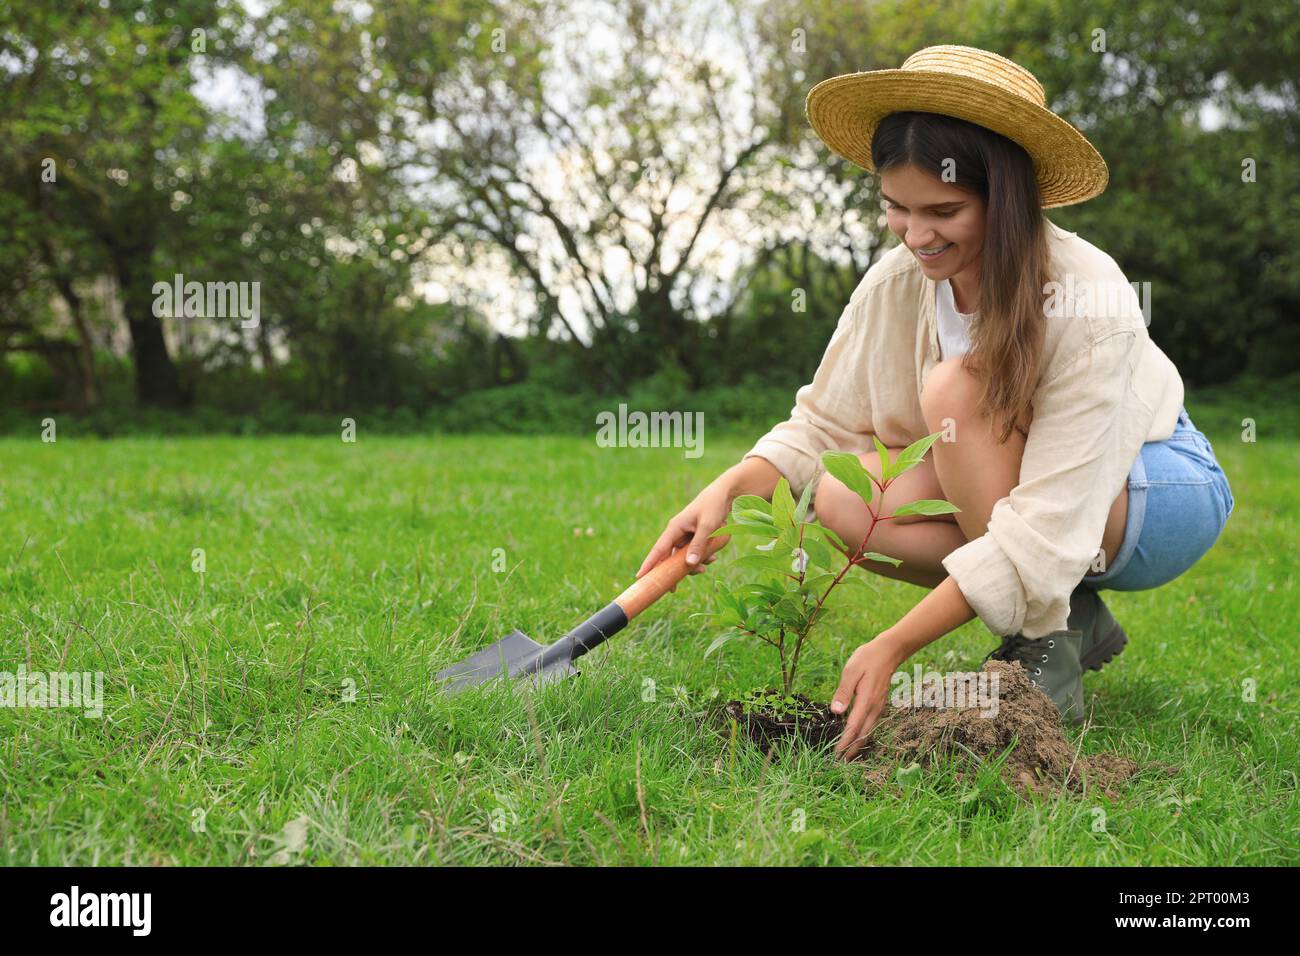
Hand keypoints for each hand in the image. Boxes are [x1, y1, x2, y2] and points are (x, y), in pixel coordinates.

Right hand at [636, 477, 734, 584]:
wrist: (725, 494)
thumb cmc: (713, 506)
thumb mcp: (708, 526)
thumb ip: (699, 545)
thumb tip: (689, 564)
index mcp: (674, 528)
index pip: (658, 549)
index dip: (649, 564)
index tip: (639, 577)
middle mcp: (677, 533)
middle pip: (670, 558)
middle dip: (674, 572)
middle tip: (673, 589)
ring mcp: (685, 535)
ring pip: (683, 557)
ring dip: (694, 564)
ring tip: (709, 564)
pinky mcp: (694, 536)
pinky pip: (693, 552)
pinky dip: (702, 557)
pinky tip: (713, 557)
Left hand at [831, 635, 905, 760]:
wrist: (888, 652)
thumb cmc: (867, 659)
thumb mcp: (851, 671)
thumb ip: (843, 692)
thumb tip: (835, 711)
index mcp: (866, 701)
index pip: (853, 726)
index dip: (845, 742)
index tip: (837, 753)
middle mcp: (874, 708)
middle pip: (863, 735)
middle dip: (852, 750)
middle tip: (840, 762)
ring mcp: (878, 708)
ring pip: (868, 732)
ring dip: (858, 745)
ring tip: (847, 756)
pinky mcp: (879, 706)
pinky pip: (871, 725)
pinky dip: (863, 736)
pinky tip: (856, 739)